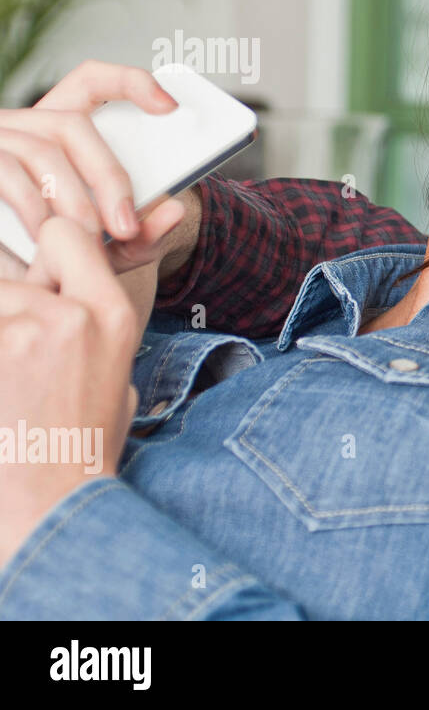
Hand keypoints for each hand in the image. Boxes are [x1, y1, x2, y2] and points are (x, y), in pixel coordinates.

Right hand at [0, 60, 189, 281]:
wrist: (17, 272)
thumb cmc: (63, 251)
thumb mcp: (109, 246)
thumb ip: (144, 233)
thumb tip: (176, 210)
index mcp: (61, 127)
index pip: (91, 81)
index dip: (129, 82)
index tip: (168, 106)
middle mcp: (24, 123)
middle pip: (73, 124)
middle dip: (107, 176)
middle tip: (126, 226)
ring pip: (41, 150)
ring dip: (72, 199)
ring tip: (89, 238)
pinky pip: (6, 171)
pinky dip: (33, 205)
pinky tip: (46, 234)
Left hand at [0, 218, 139, 566]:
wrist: (48, 500)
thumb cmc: (78, 440)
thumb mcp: (112, 369)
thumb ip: (87, 313)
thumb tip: (57, 265)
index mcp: (111, 314)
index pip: (65, 234)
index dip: (46, 254)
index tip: (36, 279)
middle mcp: (67, 315)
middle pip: (10, 274)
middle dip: (11, 308)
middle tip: (21, 356)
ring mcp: (16, 334)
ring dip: (0, 334)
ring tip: (11, 378)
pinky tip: (6, 380)